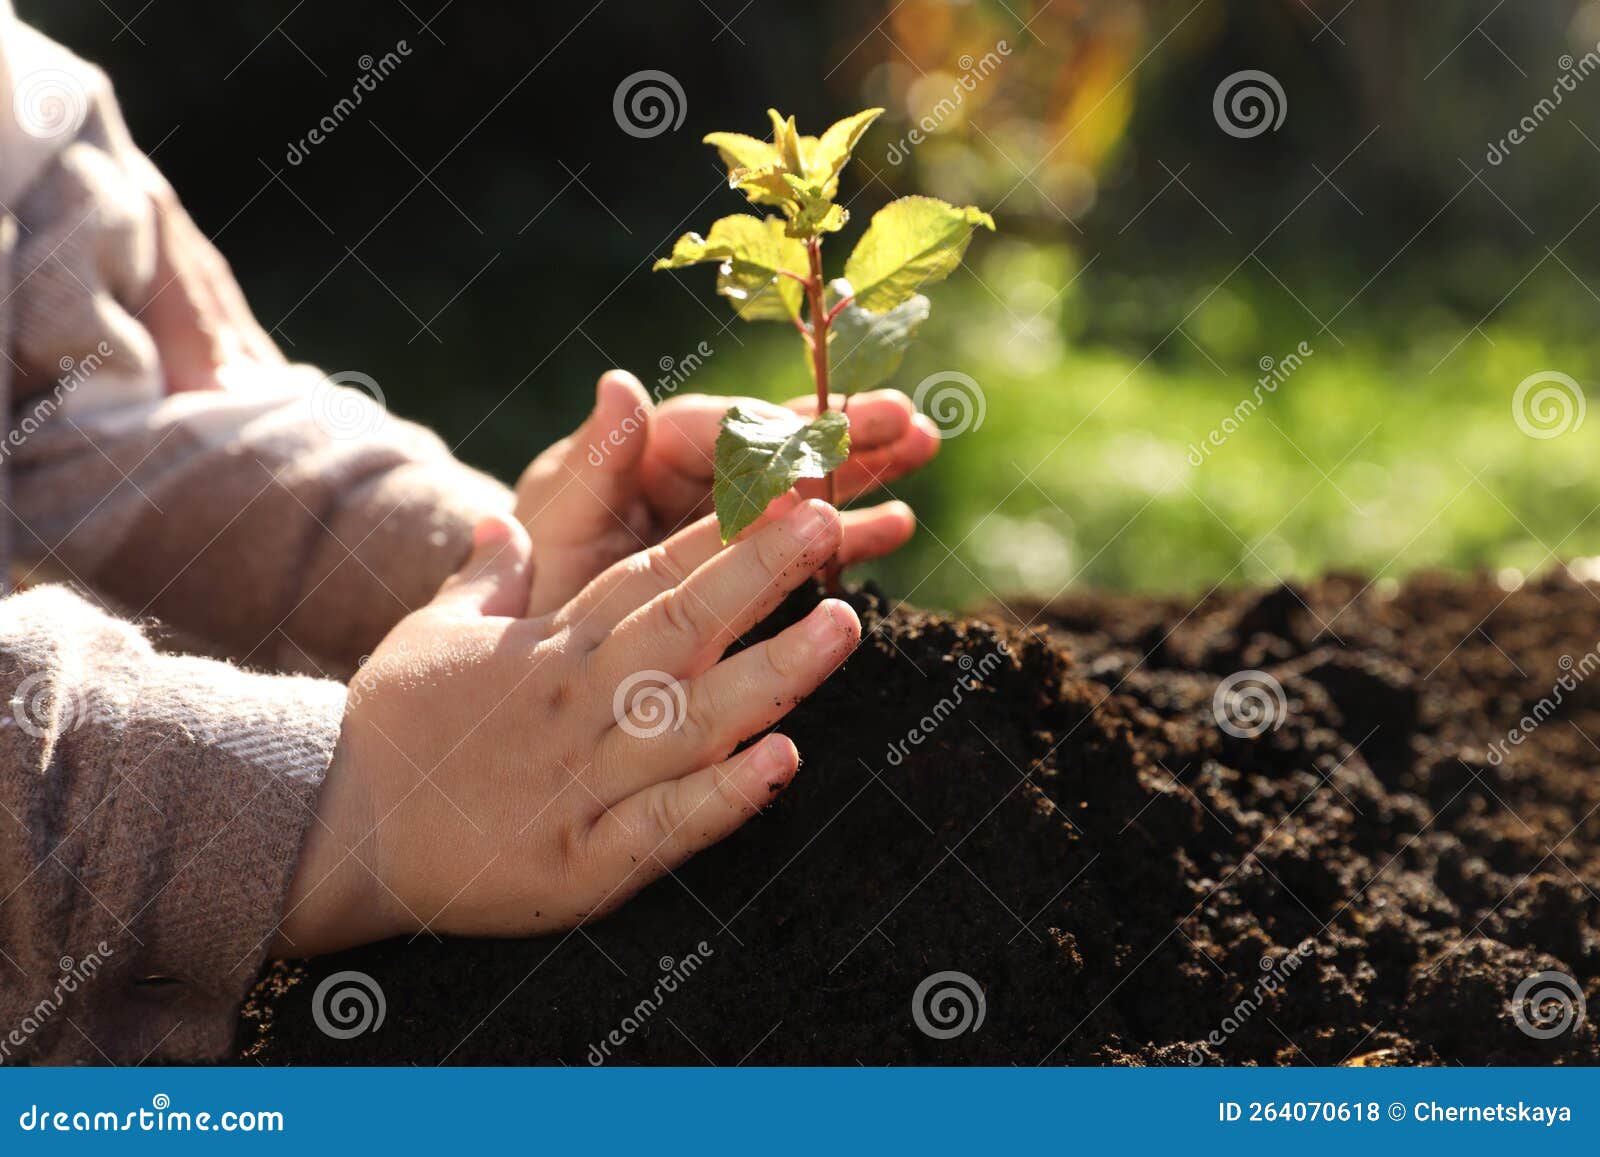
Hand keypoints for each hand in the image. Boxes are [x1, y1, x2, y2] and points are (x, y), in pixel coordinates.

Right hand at [273, 500, 858, 953]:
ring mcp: (583, 781)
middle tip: (829, 524)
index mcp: (552, 647)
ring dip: (770, 674)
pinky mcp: (581, 862)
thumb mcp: (432, 634)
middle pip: (680, 627)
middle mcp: (577, 701)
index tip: (783, 489)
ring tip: (844, 627)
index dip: (721, 533)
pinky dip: (722, 798)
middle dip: (758, 575)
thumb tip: (499, 522)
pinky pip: (663, 827)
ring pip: (691, 718)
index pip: (649, 575)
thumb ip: (485, 581)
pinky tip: (782, 765)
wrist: (330, 830)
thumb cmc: (390, 728)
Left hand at [515, 370, 938, 614]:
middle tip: (901, 414)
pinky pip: (804, 543)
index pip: (718, 430)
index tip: (814, 462)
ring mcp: (724, 516)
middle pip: (775, 438)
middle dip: (838, 426)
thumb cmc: (533, 591)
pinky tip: (899, 524)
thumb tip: (619, 382)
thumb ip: (594, 467)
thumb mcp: (558, 532)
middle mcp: (691, 470)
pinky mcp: (745, 564)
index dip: (768, 440)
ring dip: (862, 463)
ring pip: (801, 480)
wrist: (532, 668)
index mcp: (643, 449)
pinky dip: (849, 533)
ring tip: (923, 445)